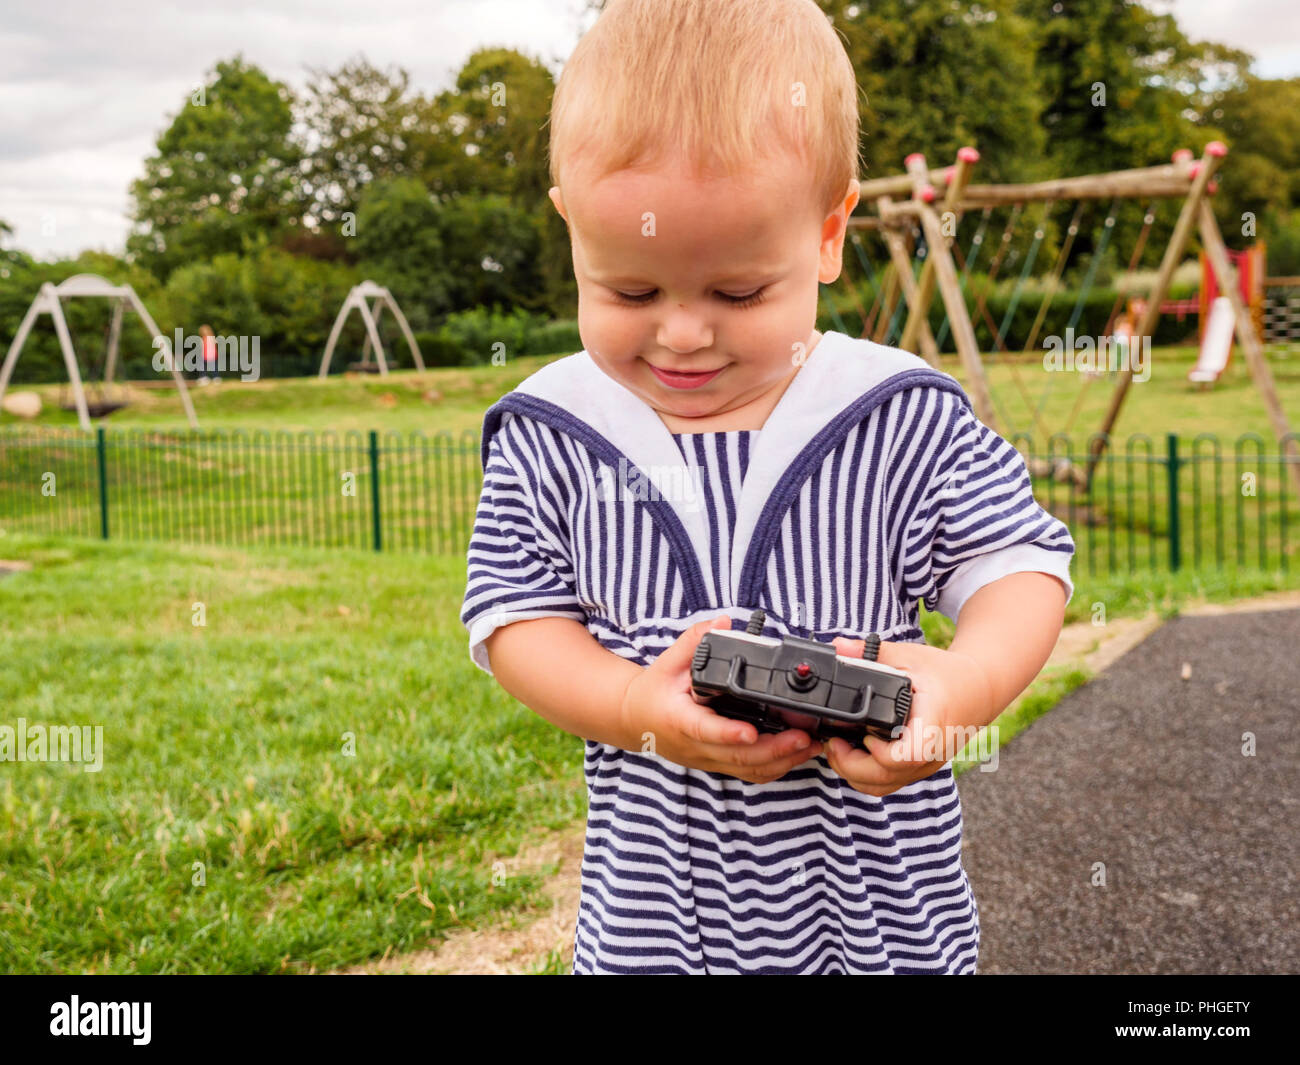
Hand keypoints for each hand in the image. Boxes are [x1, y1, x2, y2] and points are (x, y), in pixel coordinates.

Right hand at [619, 614, 824, 783]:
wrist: (634, 719)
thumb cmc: (653, 691)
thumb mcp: (668, 661)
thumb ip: (695, 640)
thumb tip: (723, 623)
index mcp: (680, 720)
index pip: (705, 730)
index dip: (729, 734)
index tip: (751, 732)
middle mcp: (695, 746)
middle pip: (736, 756)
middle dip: (774, 750)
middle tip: (803, 737)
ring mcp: (707, 760)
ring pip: (747, 769)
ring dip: (781, 762)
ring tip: (810, 746)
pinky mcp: (717, 764)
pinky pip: (748, 773)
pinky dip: (774, 768)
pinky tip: (796, 755)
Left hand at [822, 636, 993, 797]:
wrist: (979, 689)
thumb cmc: (945, 673)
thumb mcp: (908, 656)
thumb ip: (870, 652)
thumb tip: (836, 645)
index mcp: (931, 722)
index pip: (909, 755)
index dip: (880, 753)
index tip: (864, 735)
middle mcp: (932, 751)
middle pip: (888, 777)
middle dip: (851, 766)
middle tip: (833, 743)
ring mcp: (927, 764)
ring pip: (886, 786)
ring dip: (855, 774)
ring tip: (837, 749)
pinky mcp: (920, 768)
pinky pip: (891, 783)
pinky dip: (867, 777)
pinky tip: (853, 755)